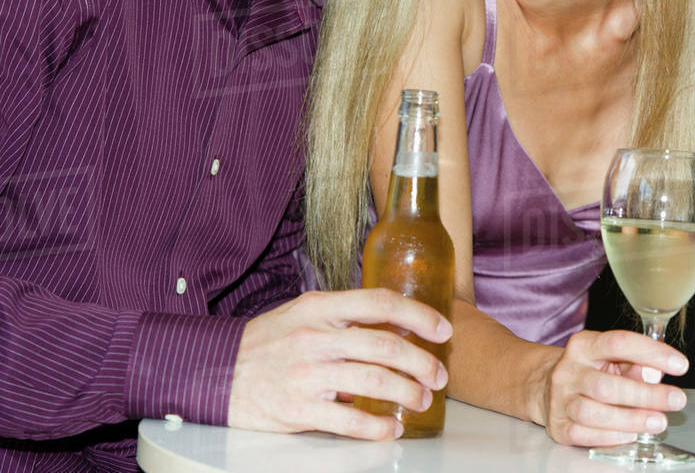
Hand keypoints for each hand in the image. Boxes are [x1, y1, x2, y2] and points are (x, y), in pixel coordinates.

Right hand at [228, 289, 450, 438]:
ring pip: (373, 382)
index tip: (442, 329)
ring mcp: (306, 374)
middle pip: (384, 347)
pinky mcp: (297, 410)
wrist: (214, 373)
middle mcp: (315, 338)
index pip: (379, 303)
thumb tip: (396, 325)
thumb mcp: (304, 313)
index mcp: (320, 308)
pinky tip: (392, 428)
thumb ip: (345, 316)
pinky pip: (347, 421)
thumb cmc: (267, 342)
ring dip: (408, 393)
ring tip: (422, 400)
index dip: (418, 315)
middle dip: (422, 362)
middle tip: (439, 375)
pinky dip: (377, 427)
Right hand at [539, 329, 688, 446]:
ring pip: (594, 413)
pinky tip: (632, 433)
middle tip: (676, 400)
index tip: (679, 365)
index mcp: (583, 345)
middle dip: (646, 395)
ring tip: (658, 421)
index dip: (651, 352)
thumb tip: (656, 373)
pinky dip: (612, 436)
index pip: (618, 343)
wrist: (544, 387)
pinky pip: (585, 434)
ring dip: (631, 419)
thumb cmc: (589, 371)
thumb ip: (635, 363)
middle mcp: (568, 370)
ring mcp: (560, 399)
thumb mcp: (610, 358)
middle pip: (606, 385)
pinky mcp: (558, 426)